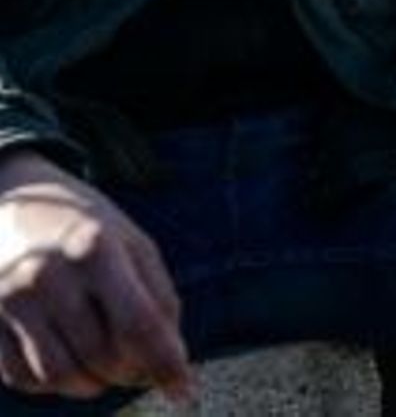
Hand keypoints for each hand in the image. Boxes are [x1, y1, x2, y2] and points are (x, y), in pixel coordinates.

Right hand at [0, 151, 190, 401]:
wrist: (10, 198)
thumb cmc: (86, 225)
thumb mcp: (133, 243)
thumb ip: (158, 297)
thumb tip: (173, 359)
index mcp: (96, 249)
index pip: (138, 325)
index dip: (166, 365)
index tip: (184, 392)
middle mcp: (49, 274)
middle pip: (102, 355)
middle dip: (130, 372)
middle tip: (139, 367)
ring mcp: (10, 298)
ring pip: (60, 375)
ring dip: (92, 383)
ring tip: (105, 367)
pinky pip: (21, 377)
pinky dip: (51, 382)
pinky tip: (67, 359)